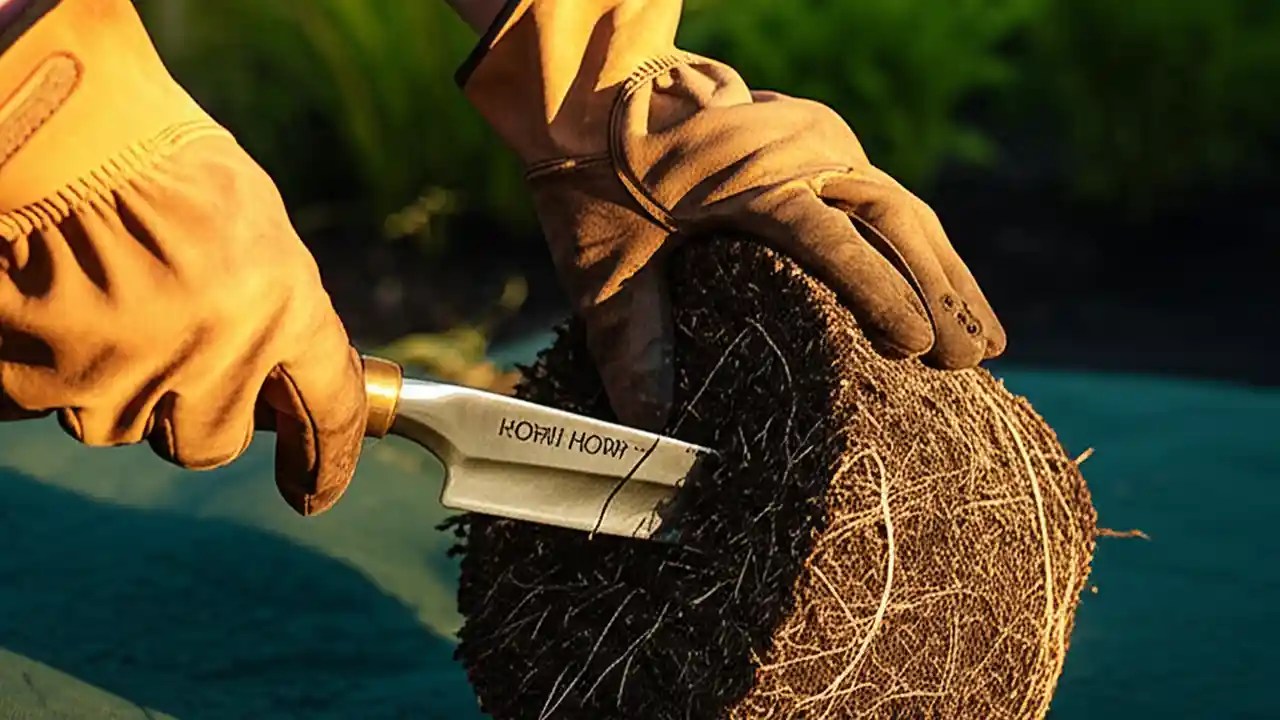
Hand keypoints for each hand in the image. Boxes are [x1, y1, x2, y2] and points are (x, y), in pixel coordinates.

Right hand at [0, 0, 365, 514]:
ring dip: (119, 385)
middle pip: (211, 443)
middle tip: (170, 355)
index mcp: (285, 310)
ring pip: (124, 425)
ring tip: (103, 305)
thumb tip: (282, 371)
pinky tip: (54, 310)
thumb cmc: (164, 161)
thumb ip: (278, 310)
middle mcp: (215, 355)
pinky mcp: (43, 379)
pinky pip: (51, 405)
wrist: (65, 129)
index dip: (326, 462)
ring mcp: (124, 374)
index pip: (329, 413)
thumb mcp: (258, 228)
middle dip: (196, 412)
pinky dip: (50, 371)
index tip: (314, 491)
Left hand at [459, 0, 1004, 430]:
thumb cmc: (596, 183)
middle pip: (892, 218)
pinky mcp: (821, 140)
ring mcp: (816, 139)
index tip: (919, 349)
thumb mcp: (604, 263)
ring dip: (946, 271)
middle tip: (971, 362)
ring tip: (987, 340)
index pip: (833, 239)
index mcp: (752, 178)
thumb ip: (632, 340)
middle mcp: (800, 149)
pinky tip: (946, 289)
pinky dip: (918, 245)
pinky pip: (883, 193)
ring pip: (901, 206)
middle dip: (939, 292)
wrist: (594, 99)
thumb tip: (653, 427)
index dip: (881, 293)